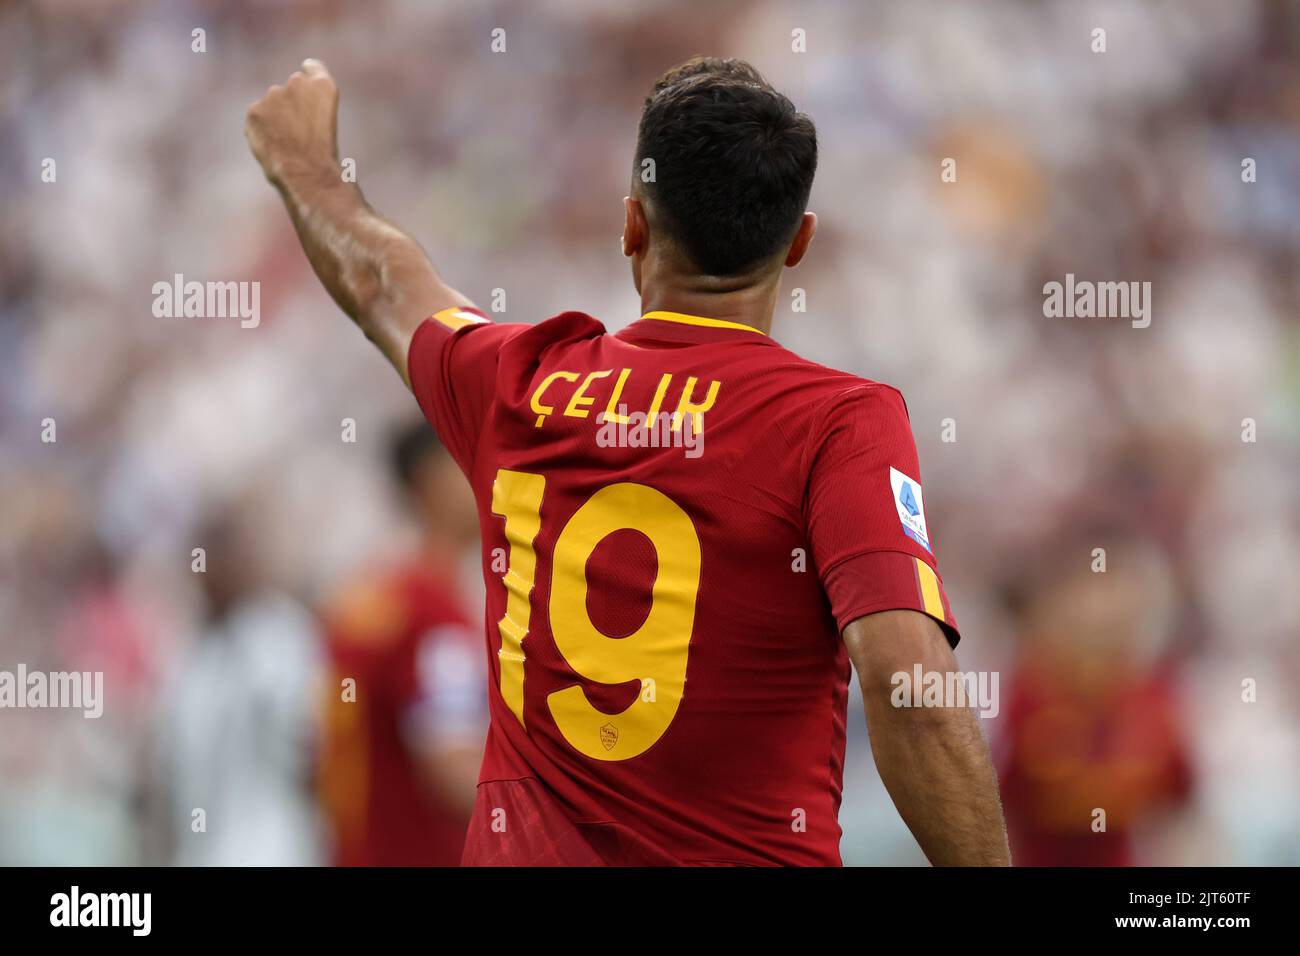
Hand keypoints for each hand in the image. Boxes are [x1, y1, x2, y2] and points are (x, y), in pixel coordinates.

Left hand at [245, 59, 339, 188]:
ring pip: (272, 104)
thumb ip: (310, 104)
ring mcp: (274, 94)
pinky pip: (257, 118)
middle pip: (289, 89)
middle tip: (300, 131)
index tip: (306, 89)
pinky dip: (262, 130)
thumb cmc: (324, 154)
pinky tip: (274, 145)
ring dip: (277, 118)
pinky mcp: (255, 110)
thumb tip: (291, 107)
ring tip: (288, 142)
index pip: (311, 67)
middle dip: (291, 105)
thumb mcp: (328, 124)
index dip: (309, 76)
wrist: (307, 171)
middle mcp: (298, 82)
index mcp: (324, 86)